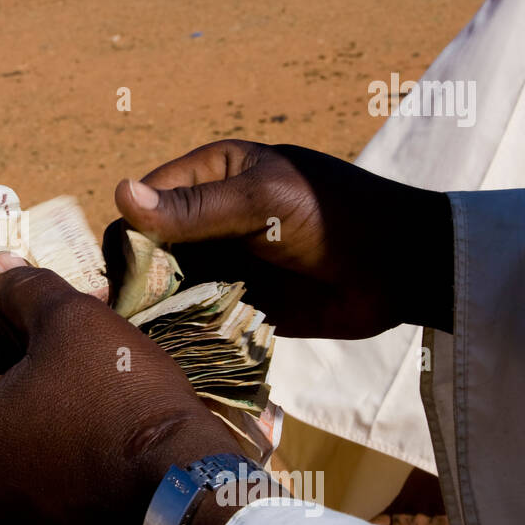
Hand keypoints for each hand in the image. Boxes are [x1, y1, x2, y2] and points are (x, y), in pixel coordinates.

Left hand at [0, 253, 241, 524]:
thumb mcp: (73, 321)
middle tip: (44, 344)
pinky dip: (47, 450)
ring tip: (73, 379)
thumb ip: (25, 291)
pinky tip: (91, 427)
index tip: (1, 322)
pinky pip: (30, 479)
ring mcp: (7, 516)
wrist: (186, 489)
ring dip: (23, 410)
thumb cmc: (118, 394)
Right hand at [105, 140, 453, 337]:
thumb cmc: (335, 215)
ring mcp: (224, 262)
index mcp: (210, 175)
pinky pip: (197, 317)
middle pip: (149, 250)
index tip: (124, 276)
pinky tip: (174, 349)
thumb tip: (120, 193)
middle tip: (133, 315)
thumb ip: (193, 208)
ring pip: (167, 287)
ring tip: (150, 337)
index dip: (128, 238)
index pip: (143, 205)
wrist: (403, 267)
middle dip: (138, 280)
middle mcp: (209, 220)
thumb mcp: (262, 201)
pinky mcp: (240, 302)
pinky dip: (184, 331)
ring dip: (158, 310)